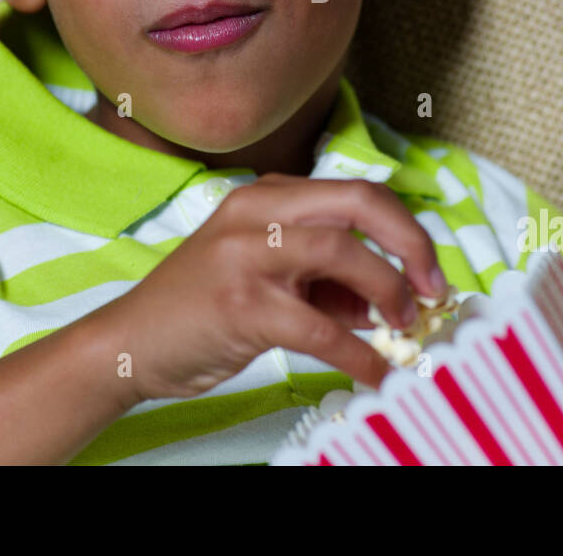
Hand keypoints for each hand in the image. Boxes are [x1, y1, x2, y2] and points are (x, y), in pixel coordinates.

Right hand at [98, 172, 448, 402]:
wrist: (130, 343)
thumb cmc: (200, 309)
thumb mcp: (265, 276)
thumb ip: (324, 278)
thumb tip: (390, 299)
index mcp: (265, 198)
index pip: (355, 192)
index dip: (405, 228)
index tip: (428, 271)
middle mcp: (255, 212)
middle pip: (356, 202)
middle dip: (409, 243)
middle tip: (432, 289)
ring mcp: (244, 255)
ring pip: (341, 253)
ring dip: (387, 292)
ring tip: (402, 328)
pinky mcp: (240, 305)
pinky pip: (320, 326)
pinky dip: (359, 353)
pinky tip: (375, 371)